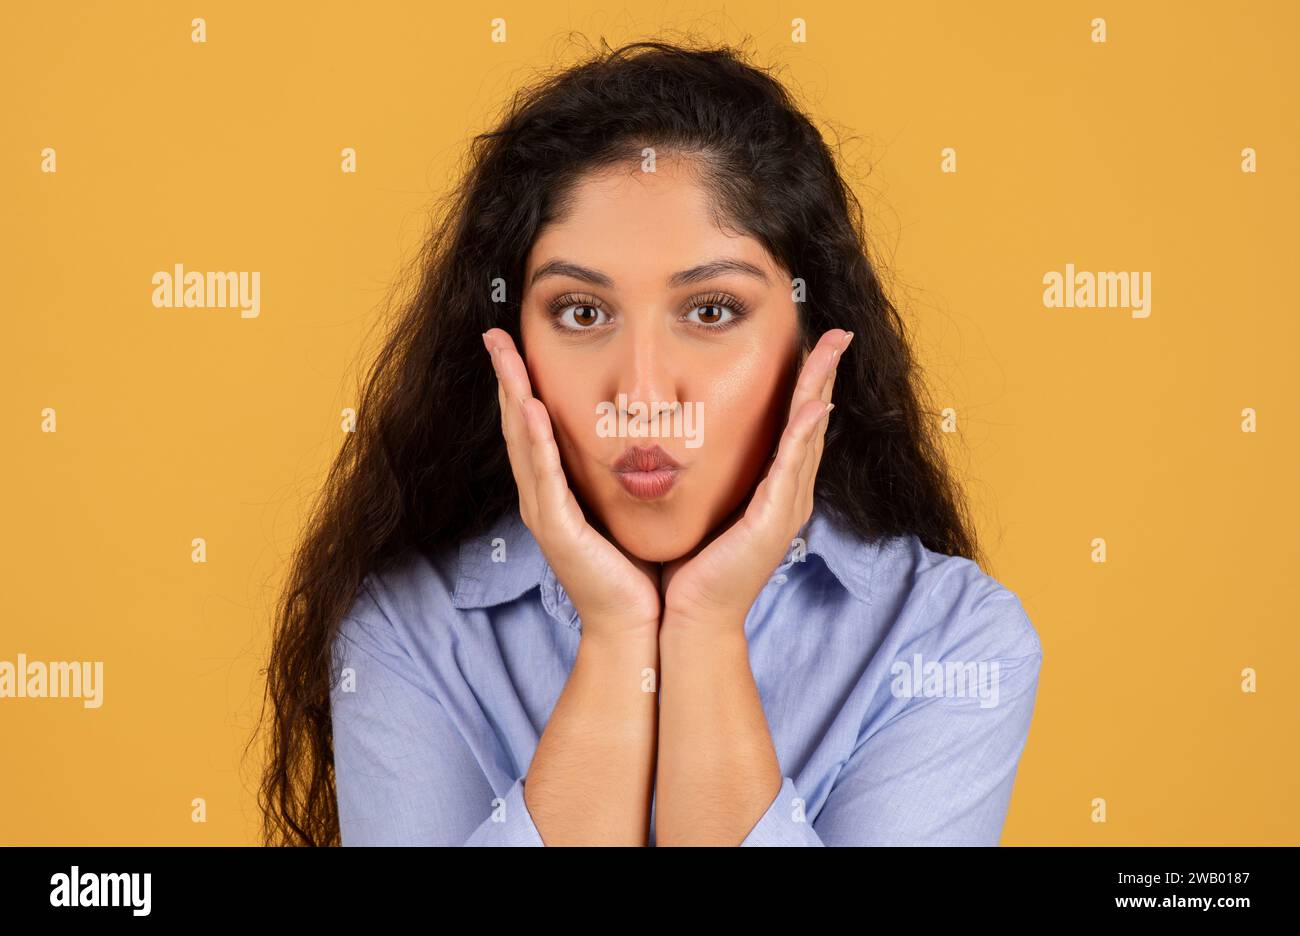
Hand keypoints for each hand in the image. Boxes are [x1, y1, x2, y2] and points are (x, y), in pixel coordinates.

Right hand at [483, 328, 662, 639]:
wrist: (637, 626)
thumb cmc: (637, 570)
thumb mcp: (624, 507)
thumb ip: (621, 473)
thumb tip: (642, 436)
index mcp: (558, 490)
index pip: (534, 425)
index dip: (522, 382)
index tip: (515, 342)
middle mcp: (543, 497)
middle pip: (517, 424)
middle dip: (505, 376)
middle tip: (494, 332)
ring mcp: (545, 513)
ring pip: (522, 442)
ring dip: (511, 394)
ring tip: (503, 354)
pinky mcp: (557, 530)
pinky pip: (543, 476)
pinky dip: (534, 440)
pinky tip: (528, 406)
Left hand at [660, 328, 852, 629]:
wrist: (689, 618)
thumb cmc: (691, 568)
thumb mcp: (705, 507)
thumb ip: (712, 477)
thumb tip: (694, 441)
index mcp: (773, 491)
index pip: (795, 426)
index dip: (806, 384)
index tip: (812, 344)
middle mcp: (788, 497)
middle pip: (813, 423)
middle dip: (825, 376)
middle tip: (837, 334)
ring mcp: (785, 510)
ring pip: (809, 437)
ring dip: (821, 391)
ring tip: (831, 352)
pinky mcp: (773, 524)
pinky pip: (791, 470)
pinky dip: (804, 436)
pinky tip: (813, 407)